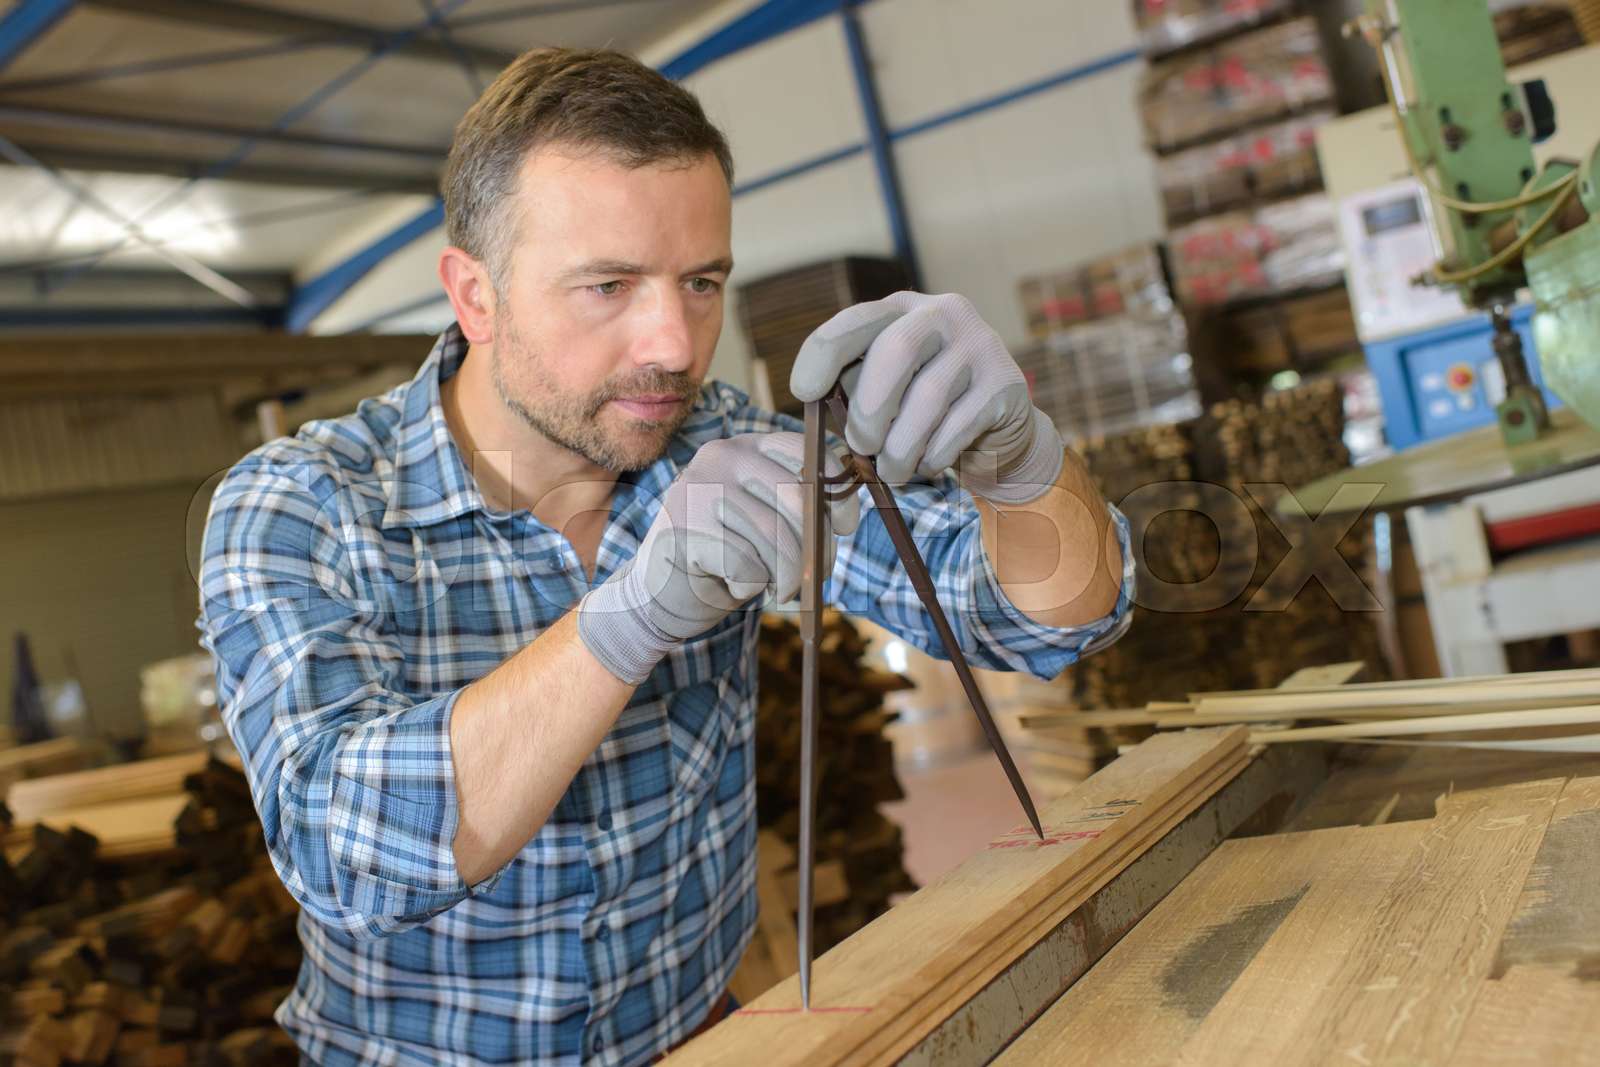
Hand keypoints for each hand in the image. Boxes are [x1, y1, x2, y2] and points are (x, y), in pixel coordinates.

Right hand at [577, 432, 857, 684]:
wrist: (654, 596)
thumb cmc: (720, 560)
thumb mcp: (759, 519)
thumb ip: (794, 507)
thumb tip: (842, 518)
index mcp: (743, 447)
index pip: (805, 452)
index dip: (835, 493)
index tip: (845, 528)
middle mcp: (720, 457)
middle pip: (798, 499)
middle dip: (817, 549)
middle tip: (815, 578)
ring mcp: (699, 490)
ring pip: (776, 540)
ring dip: (787, 577)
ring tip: (776, 589)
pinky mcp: (686, 529)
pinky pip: (748, 567)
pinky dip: (749, 589)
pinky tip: (730, 586)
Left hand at [789, 291, 1062, 503]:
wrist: (998, 432)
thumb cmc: (925, 412)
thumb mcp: (887, 391)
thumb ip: (855, 389)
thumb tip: (819, 407)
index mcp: (903, 309)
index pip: (857, 319)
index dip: (823, 352)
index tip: (803, 392)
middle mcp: (944, 314)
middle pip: (895, 352)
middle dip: (868, 409)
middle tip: (860, 446)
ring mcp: (980, 344)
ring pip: (927, 397)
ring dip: (899, 446)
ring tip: (891, 471)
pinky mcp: (1005, 383)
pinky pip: (958, 426)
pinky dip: (933, 456)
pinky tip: (927, 465)